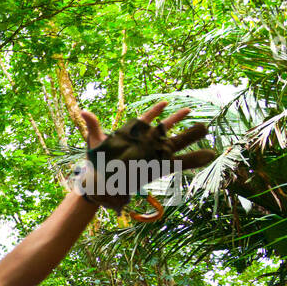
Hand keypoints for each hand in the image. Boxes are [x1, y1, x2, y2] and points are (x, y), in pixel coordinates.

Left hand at [72, 101, 215, 208]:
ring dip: (186, 137)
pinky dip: (188, 161)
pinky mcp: (153, 168)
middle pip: (162, 128)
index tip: (165, 102)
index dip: (154, 111)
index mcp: (131, 135)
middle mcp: (142, 144)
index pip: (144, 119)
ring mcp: (148, 155)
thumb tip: (84, 111)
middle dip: (175, 119)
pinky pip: (172, 164)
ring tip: (202, 128)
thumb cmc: (96, 162)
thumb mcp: (94, 142)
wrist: (98, 183)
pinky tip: (203, 156)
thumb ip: (93, 126)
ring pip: (170, 143)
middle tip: (189, 109)